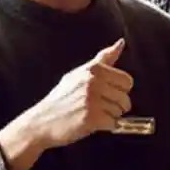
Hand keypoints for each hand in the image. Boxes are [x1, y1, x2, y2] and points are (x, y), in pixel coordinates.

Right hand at [18, 38, 132, 148]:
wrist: (43, 120)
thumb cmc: (61, 98)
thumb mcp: (80, 72)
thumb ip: (103, 59)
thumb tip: (120, 43)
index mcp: (93, 70)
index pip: (127, 81)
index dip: (120, 90)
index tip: (108, 93)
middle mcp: (93, 82)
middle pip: (125, 97)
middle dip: (117, 105)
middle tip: (100, 106)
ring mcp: (92, 100)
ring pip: (119, 111)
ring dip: (110, 116)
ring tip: (94, 113)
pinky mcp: (92, 118)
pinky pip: (113, 124)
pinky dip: (106, 126)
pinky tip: (93, 123)